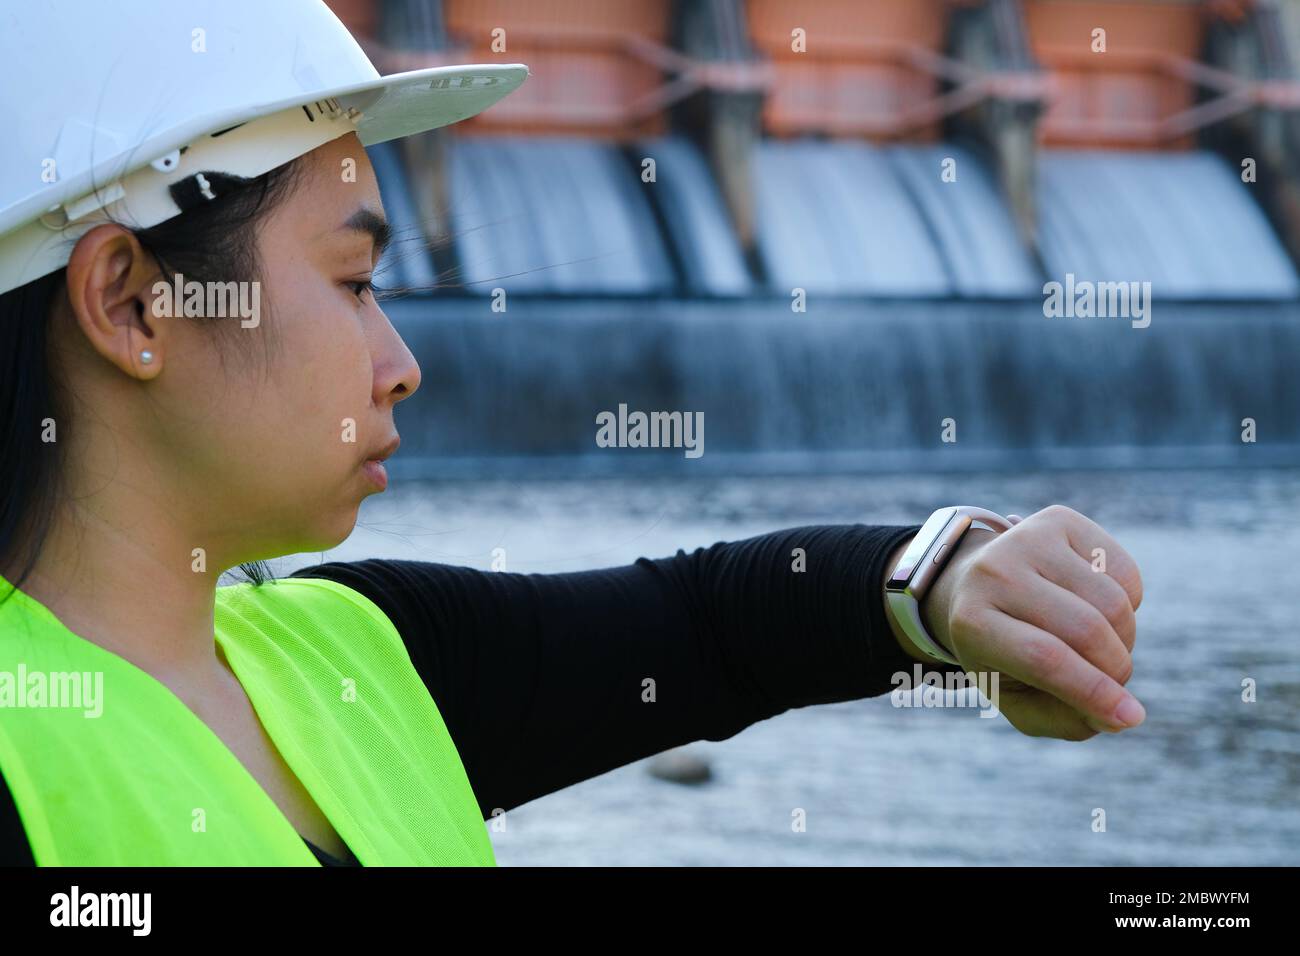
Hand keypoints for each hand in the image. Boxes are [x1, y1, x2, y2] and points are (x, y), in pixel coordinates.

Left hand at [918, 505, 1144, 739]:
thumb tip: (1122, 716)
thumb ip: (1065, 719)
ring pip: (1112, 602)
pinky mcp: (1059, 520)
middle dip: (1116, 669)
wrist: (974, 585)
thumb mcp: (1015, 697)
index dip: (1093, 691)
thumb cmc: (1001, 653)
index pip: (1044, 658)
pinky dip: (1130, 604)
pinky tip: (1096, 608)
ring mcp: (1026, 539)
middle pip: (1085, 629)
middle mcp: (994, 573)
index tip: (1130, 718)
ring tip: (1100, 648)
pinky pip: (1125, 573)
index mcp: (972, 622)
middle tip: (1114, 684)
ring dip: (1125, 640)